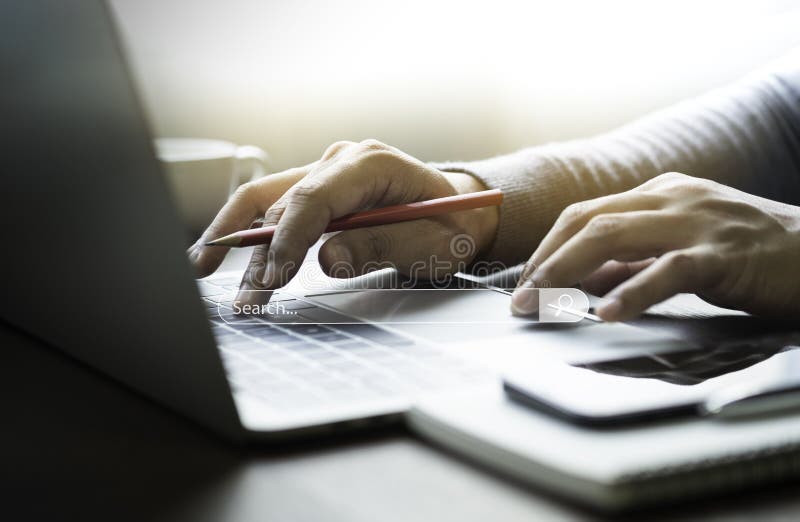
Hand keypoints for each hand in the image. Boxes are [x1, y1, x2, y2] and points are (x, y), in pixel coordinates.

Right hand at [188, 139, 497, 303]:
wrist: (458, 212)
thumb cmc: (449, 226)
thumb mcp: (429, 244)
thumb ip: (379, 247)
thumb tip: (326, 258)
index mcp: (371, 164)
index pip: (315, 197)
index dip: (289, 239)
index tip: (274, 277)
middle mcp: (341, 162)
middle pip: (284, 204)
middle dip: (262, 255)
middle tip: (249, 299)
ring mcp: (325, 173)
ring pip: (267, 203)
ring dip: (239, 244)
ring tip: (216, 280)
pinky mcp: (316, 191)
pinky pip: (272, 208)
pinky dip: (246, 233)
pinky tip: (219, 255)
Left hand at [511, 172, 799, 320]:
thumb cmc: (749, 255)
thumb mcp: (679, 249)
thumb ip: (632, 260)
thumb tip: (580, 280)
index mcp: (659, 194)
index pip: (584, 215)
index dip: (547, 248)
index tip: (524, 282)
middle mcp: (671, 197)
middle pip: (587, 221)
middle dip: (545, 260)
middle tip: (520, 300)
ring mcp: (697, 220)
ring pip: (614, 235)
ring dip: (567, 271)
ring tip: (542, 304)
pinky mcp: (724, 252)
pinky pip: (670, 269)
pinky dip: (635, 290)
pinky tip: (610, 313)